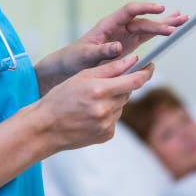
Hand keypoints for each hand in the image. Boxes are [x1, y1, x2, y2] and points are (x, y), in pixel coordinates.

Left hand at [35, 2, 186, 94]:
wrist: (69, 66)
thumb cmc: (75, 59)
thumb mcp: (85, 56)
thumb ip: (101, 51)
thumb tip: (118, 47)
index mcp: (108, 25)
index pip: (130, 11)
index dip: (145, 8)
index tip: (160, 9)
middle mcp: (119, 27)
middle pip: (143, 20)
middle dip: (160, 22)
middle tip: (178, 24)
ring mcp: (125, 35)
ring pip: (148, 27)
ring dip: (165, 23)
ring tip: (184, 19)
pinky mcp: (129, 45)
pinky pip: (147, 36)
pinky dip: (160, 32)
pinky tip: (173, 27)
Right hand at [35, 55, 153, 152]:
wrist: (45, 128)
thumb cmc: (60, 98)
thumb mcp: (82, 76)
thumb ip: (110, 68)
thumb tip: (133, 60)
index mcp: (99, 90)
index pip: (134, 80)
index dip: (146, 72)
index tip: (150, 65)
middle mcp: (106, 109)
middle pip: (128, 92)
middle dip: (122, 85)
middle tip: (105, 84)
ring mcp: (107, 124)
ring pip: (121, 106)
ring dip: (113, 100)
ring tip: (92, 101)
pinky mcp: (106, 135)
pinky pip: (114, 119)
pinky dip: (108, 114)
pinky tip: (91, 114)